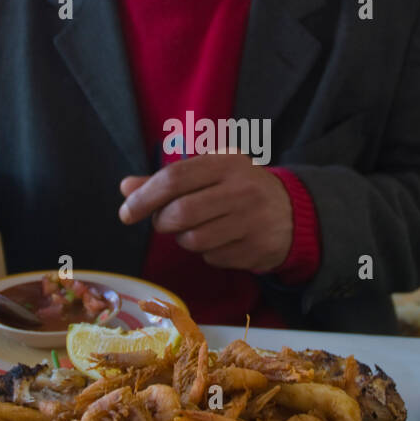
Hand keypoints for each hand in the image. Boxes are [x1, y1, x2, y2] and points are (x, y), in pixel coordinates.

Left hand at [119, 155, 292, 271]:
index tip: (126, 213)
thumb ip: (167, 181)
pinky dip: (208, 253)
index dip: (145, 197)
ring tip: (197, 229)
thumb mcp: (209, 174)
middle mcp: (242, 190)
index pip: (175, 177)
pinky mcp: (258, 248)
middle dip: (163, 222)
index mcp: (226, 163)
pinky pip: (214, 258)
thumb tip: (126, 188)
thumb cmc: (239, 189)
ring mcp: (252, 221)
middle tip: (165, 222)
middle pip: (181, 213)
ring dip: (185, 239)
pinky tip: (222, 240)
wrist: (292, 212)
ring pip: (194, 240)